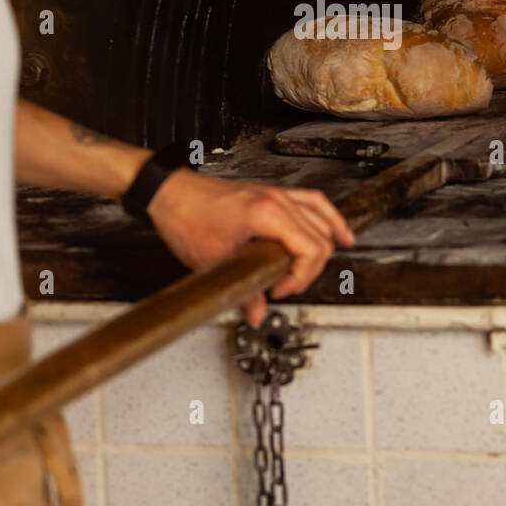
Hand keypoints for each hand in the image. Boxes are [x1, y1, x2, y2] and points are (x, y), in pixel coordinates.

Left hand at [147, 169, 354, 325]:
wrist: (168, 191)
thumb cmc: (185, 216)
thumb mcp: (212, 261)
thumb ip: (240, 292)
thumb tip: (256, 313)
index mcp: (266, 213)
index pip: (311, 249)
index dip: (301, 278)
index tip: (279, 290)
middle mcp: (276, 199)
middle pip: (321, 237)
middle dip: (308, 269)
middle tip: (284, 286)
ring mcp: (276, 193)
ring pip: (322, 218)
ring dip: (324, 245)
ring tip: (316, 269)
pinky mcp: (271, 193)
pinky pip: (313, 202)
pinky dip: (329, 218)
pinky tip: (337, 232)